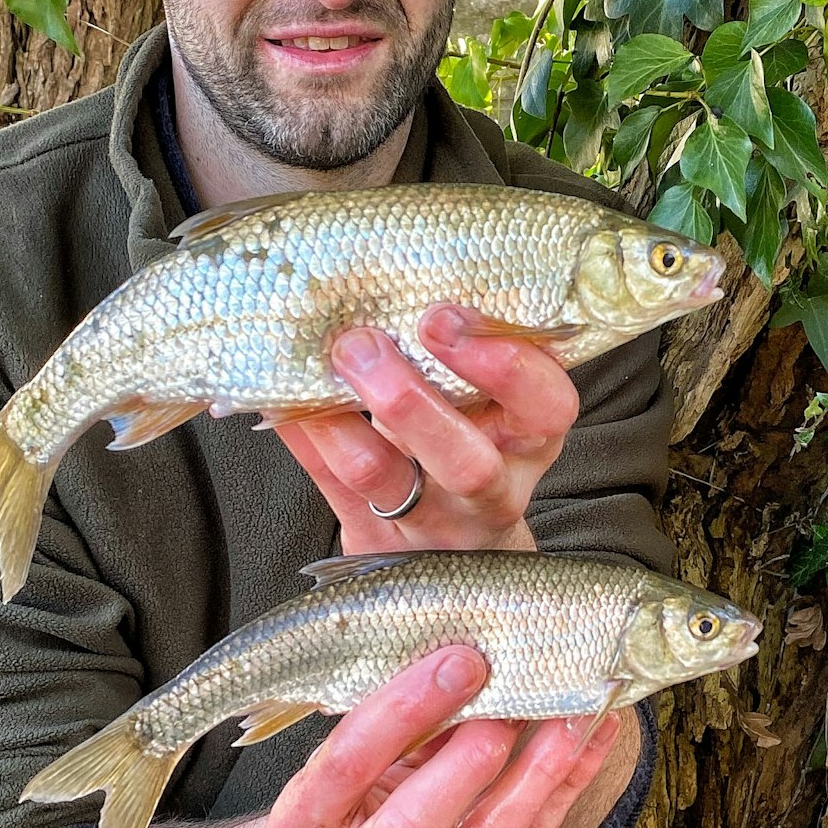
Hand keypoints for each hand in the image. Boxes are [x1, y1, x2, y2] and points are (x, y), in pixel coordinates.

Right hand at [266, 646, 619, 827]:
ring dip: (535, 775)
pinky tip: (587, 747)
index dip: (406, 708)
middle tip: (518, 696)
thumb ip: (390, 715)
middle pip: (412, 823)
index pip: (348, 761)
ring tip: (571, 718)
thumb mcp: (345, 751)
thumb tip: (460, 648)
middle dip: (472, 755)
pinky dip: (560, 796)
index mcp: (298, 824)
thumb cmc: (348, 790)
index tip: (460, 661)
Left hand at [275, 304, 579, 553]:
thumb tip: (397, 272)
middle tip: (367, 341)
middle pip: (468, 463)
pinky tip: (280, 396)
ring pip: (389, 482)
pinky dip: (304, 434)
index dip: (508, 366)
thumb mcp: (489, 407)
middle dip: (414, 402)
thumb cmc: (470, 448)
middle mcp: (489, 490)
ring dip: (342, 420)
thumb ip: (463, 356)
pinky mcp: (371, 541)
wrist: (455, 555)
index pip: (548, 409)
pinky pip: (330, 486)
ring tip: (321, 365)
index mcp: (528, 442)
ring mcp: (428, 523)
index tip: (447, 317)